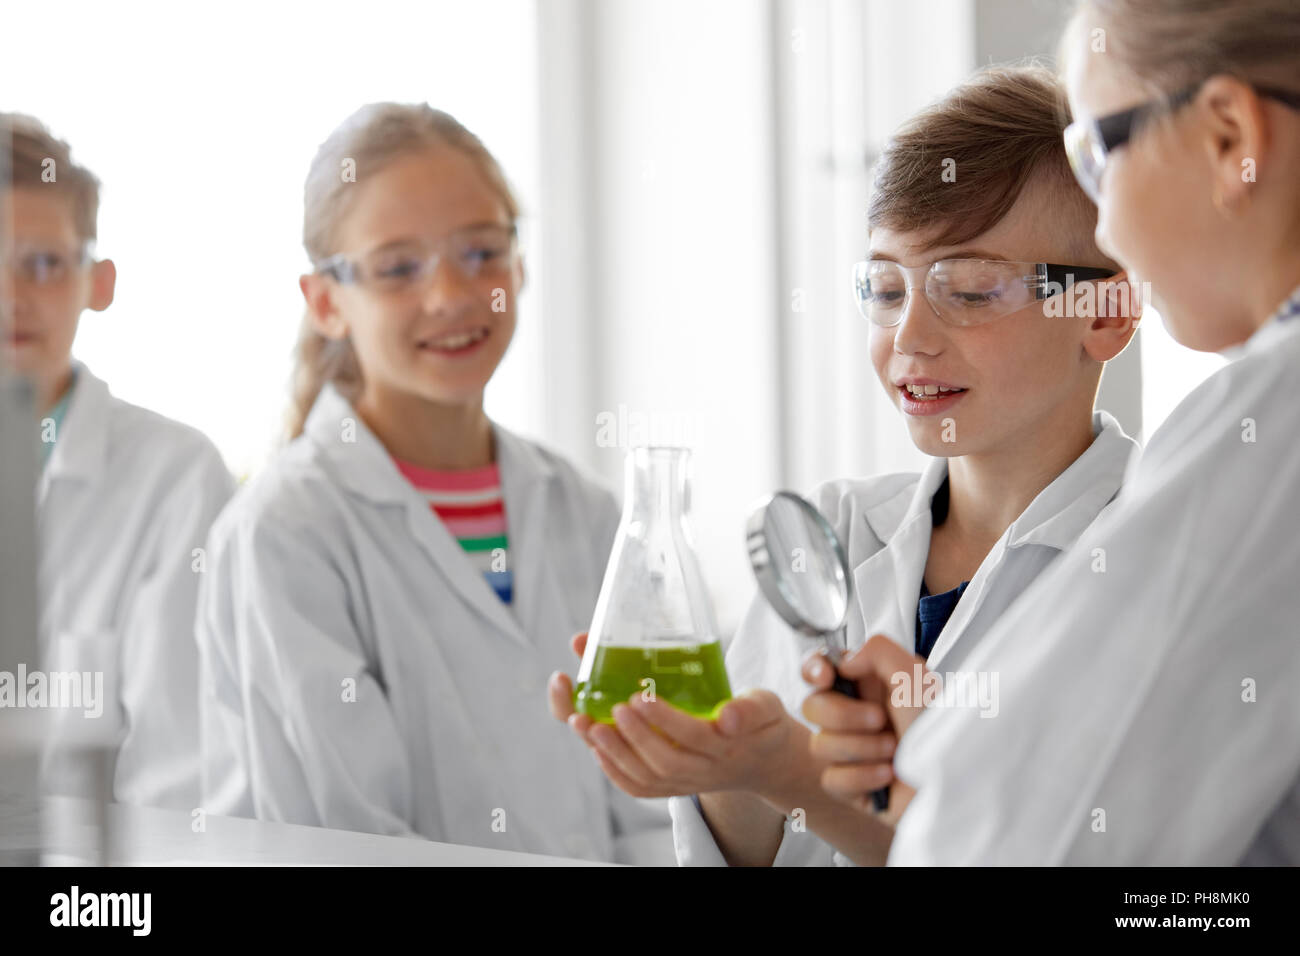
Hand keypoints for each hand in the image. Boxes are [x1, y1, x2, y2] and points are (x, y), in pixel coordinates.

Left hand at [547, 633, 807, 799]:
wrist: (762, 761)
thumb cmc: (760, 723)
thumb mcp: (767, 707)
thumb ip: (751, 707)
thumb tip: (728, 715)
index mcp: (728, 746)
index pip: (694, 735)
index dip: (664, 719)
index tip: (639, 696)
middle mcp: (705, 770)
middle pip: (664, 762)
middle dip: (633, 736)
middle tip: (613, 708)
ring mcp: (686, 783)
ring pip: (646, 778)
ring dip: (613, 752)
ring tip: (586, 723)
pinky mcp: (673, 788)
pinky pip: (640, 789)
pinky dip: (614, 770)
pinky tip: (595, 746)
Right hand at [800, 634, 924, 822]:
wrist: (956, 781)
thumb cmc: (941, 730)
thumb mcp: (916, 677)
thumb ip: (877, 650)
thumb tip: (844, 663)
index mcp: (868, 686)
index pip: (820, 669)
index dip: (814, 670)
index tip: (826, 677)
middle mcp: (856, 716)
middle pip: (812, 706)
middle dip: (844, 715)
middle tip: (880, 719)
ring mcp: (852, 752)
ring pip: (820, 745)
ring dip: (862, 748)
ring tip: (894, 752)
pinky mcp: (851, 786)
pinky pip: (832, 779)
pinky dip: (863, 777)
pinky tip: (888, 775)